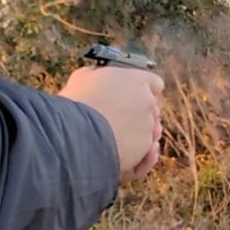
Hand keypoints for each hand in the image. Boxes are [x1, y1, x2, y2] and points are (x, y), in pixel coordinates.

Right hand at [59, 66, 164, 183]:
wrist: (76, 133)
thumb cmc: (77, 103)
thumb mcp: (83, 77)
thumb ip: (98, 75)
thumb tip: (96, 78)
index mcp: (136, 80)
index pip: (154, 83)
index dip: (143, 90)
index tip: (133, 95)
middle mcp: (148, 102)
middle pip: (152, 108)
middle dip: (140, 112)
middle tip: (122, 118)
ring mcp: (148, 126)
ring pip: (150, 131)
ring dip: (139, 133)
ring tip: (120, 137)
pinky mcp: (144, 149)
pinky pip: (147, 152)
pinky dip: (140, 154)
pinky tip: (127, 151)